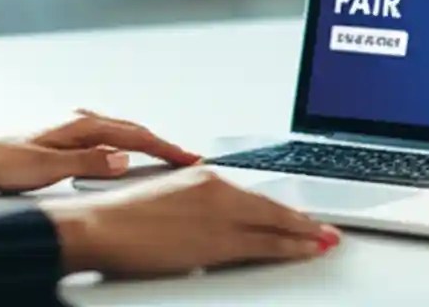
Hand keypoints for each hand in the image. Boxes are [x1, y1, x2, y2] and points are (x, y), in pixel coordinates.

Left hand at [0, 109, 201, 192]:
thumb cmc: (3, 159)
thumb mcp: (45, 168)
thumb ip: (87, 163)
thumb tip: (124, 159)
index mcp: (81, 125)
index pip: (135, 136)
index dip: (165, 148)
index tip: (190, 157)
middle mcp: (81, 119)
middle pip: (134, 130)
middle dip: (164, 144)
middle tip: (190, 158)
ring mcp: (74, 124)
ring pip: (123, 131)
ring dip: (148, 143)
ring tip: (168, 156)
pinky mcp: (67, 133)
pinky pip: (109, 136)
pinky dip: (129, 143)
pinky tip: (130, 153)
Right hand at [44, 168, 341, 276]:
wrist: (100, 227)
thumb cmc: (123, 220)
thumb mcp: (169, 201)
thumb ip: (199, 209)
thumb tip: (218, 224)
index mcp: (205, 179)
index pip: (256, 195)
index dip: (284, 208)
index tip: (302, 215)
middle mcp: (218, 190)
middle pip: (272, 209)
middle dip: (303, 221)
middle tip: (328, 230)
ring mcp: (220, 214)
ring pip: (274, 226)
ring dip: (303, 235)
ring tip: (324, 242)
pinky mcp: (216, 240)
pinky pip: (263, 244)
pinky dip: (289, 247)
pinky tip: (303, 250)